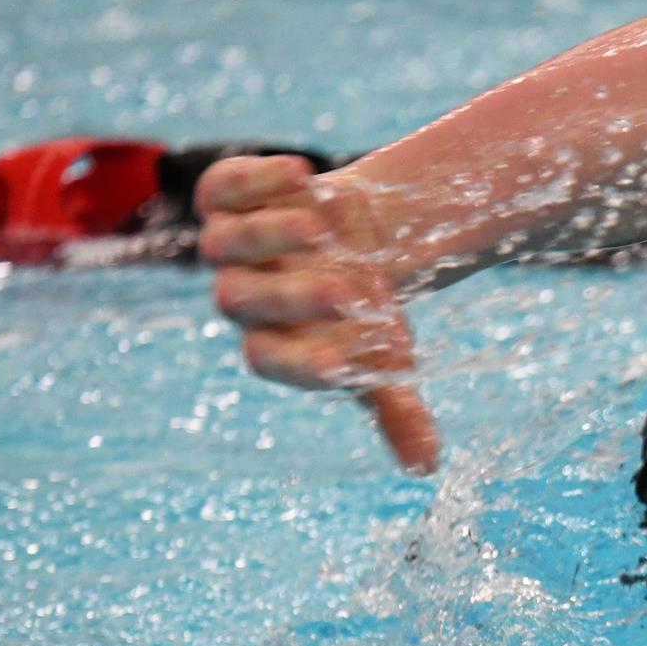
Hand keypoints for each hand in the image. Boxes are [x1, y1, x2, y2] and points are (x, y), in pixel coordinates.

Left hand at [198, 154, 439, 474]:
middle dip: (293, 295)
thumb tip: (427, 469)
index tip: (344, 364)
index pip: (268, 358)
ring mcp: (227, 244)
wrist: (348, 240)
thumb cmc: (363, 310)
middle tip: (349, 291)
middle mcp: (240, 295)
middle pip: (241, 301)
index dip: (300, 362)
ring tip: (324, 229)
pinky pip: (219, 190)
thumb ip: (397, 411)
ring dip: (273, 235)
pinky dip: (256, 181)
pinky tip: (303, 176)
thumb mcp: (384, 358)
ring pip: (224, 245)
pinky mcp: (224, 197)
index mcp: (271, 342)